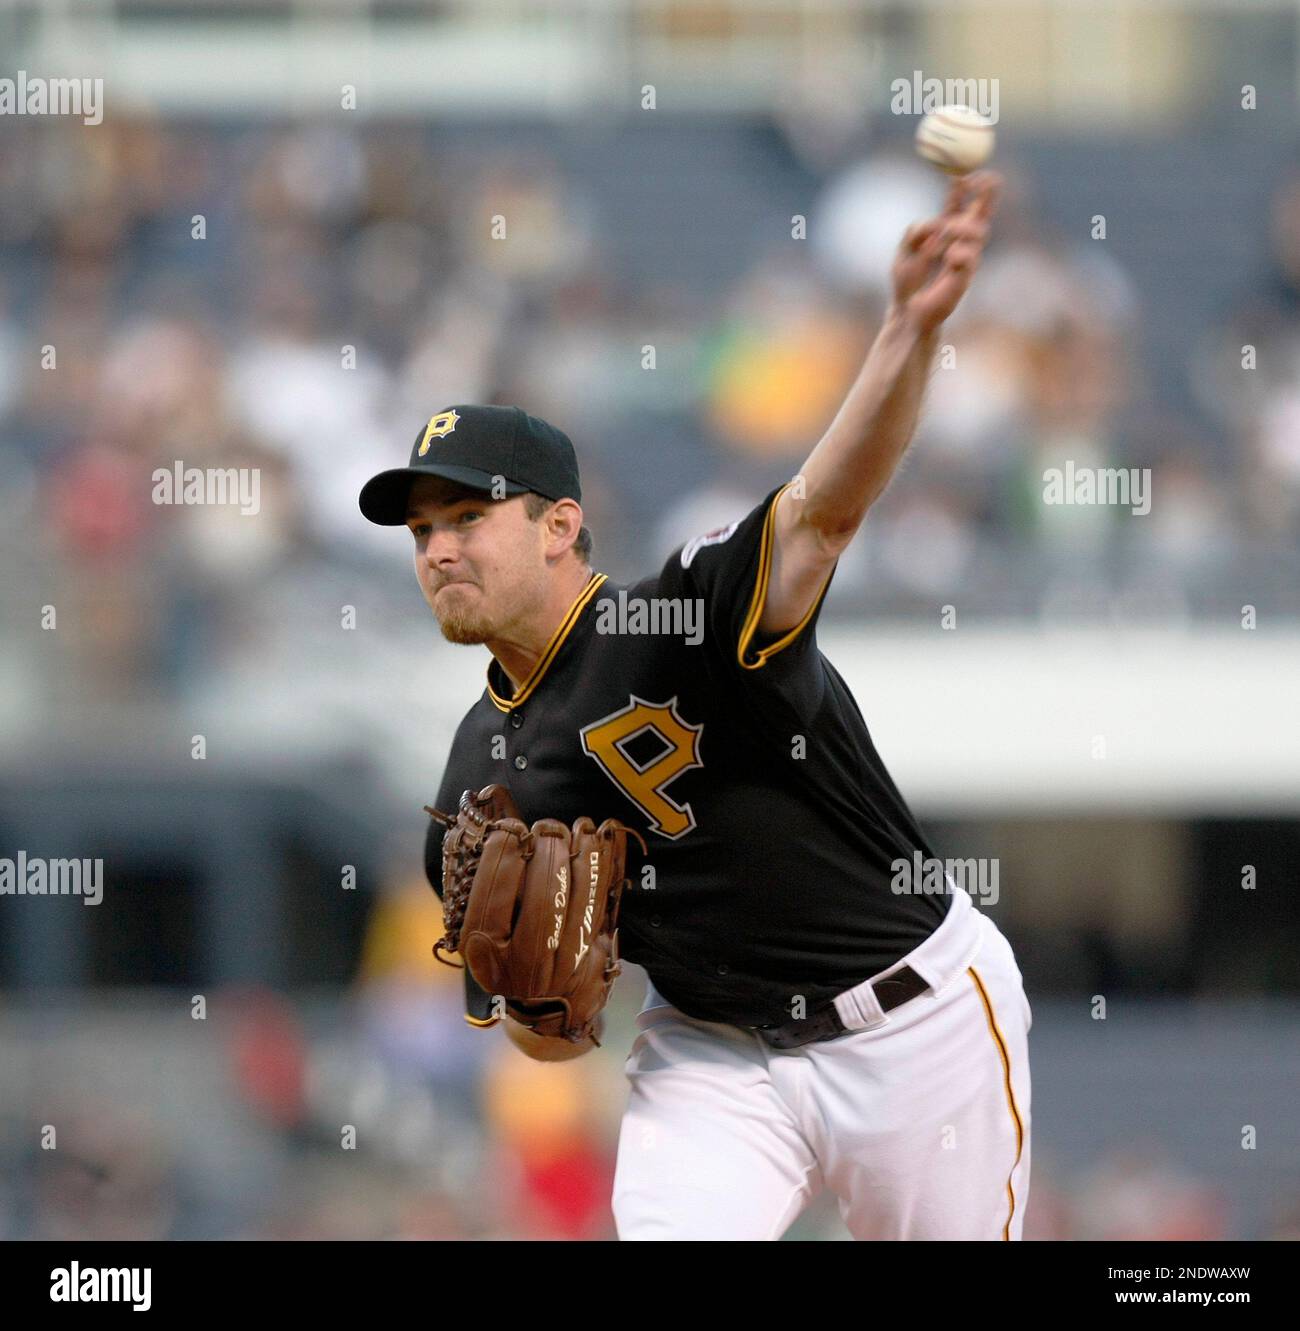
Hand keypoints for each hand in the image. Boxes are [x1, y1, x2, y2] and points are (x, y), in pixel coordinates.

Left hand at [889, 170, 1001, 335]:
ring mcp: (966, 258)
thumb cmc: (907, 282)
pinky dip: (957, 253)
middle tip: (983, 180)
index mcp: (944, 232)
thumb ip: (916, 231)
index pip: (959, 203)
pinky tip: (947, 260)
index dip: (963, 187)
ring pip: (979, 231)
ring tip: (944, 233)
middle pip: (982, 212)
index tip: (961, 174)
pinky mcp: (966, 276)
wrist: (906, 312)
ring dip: (962, 226)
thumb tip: (936, 224)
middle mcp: (960, 242)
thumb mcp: (905, 249)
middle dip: (987, 193)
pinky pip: (969, 257)